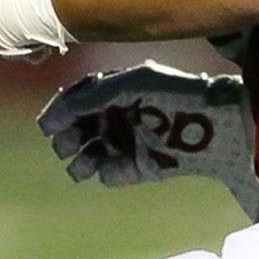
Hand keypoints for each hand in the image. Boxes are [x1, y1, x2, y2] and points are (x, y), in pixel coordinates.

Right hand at [36, 61, 258, 221]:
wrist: (211, 124)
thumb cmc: (172, 95)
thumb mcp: (131, 84)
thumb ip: (94, 93)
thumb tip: (61, 109)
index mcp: (115, 89)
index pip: (76, 100)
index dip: (59, 112)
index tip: (47, 127)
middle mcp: (118, 115)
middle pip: (78, 130)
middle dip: (66, 138)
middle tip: (66, 145)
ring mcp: (128, 141)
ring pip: (90, 155)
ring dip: (80, 162)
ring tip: (81, 166)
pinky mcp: (140, 167)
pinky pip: (112, 174)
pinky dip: (108, 173)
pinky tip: (116, 168)